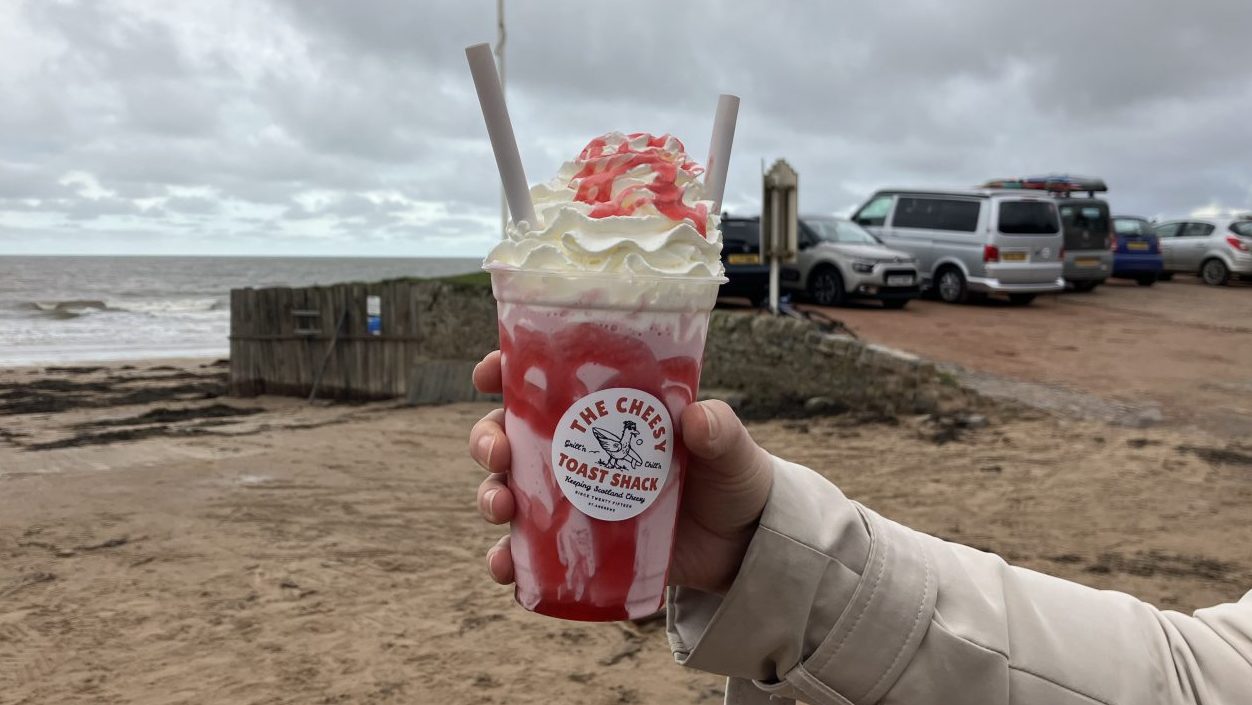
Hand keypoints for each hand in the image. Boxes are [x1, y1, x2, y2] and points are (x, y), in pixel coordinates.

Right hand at [468, 350, 773, 593]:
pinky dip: (508, 558)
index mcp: (605, 409)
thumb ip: (719, 431)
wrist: (743, 545)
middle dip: (488, 438)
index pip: (544, 380)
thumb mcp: (730, 449)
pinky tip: (505, 566)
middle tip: (498, 451)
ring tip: (500, 507)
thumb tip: (698, 419)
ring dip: (489, 495)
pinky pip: (529, 550)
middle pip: (510, 434)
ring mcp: (574, 496)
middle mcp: (578, 449)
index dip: (506, 370)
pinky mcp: (577, 544)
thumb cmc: (730, 477)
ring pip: (509, 488)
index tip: (487, 373)